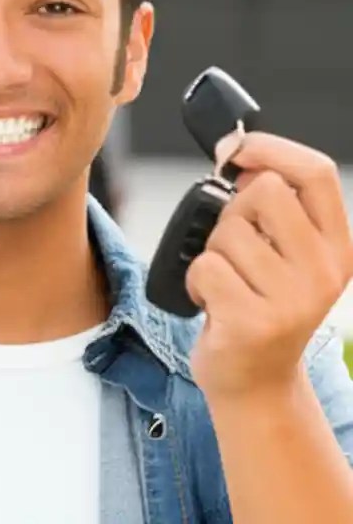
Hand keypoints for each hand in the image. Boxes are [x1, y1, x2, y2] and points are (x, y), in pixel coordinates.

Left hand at [186, 131, 352, 401]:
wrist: (254, 382)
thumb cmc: (258, 306)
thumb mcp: (282, 255)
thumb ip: (270, 208)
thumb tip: (236, 153)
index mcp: (337, 247)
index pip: (316, 173)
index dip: (271, 149)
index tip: (236, 150)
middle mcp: (325, 272)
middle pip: (264, 193)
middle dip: (232, 212)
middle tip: (233, 249)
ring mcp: (293, 300)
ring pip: (227, 232)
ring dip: (212, 253)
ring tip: (227, 284)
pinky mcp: (254, 322)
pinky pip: (205, 267)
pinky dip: (194, 281)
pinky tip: (212, 303)